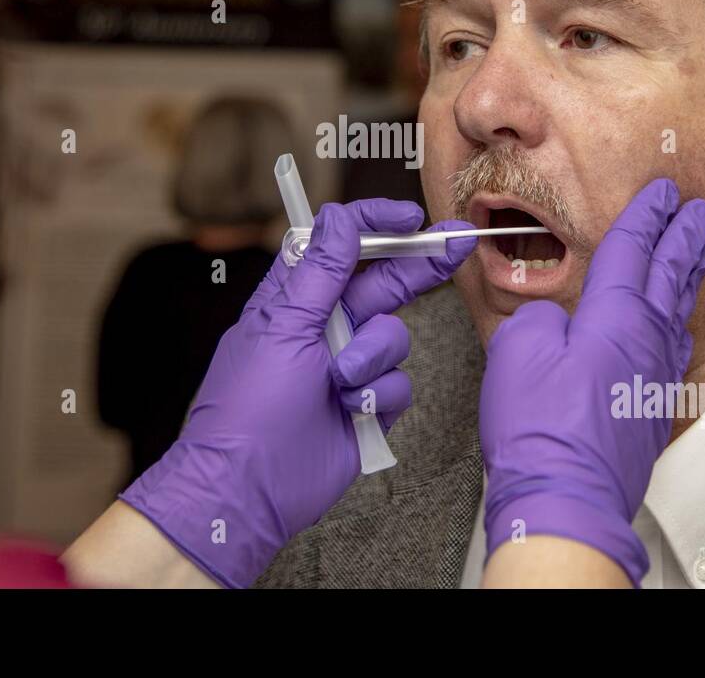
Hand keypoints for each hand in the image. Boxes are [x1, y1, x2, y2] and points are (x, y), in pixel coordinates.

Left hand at [120, 199, 476, 587]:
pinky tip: (353, 410)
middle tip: (456, 243)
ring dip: (374, 356)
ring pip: (394, 335)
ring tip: (343, 382)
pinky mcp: (366, 404)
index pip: (339, 244)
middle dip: (418, 264)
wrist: (248, 488)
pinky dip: (379, 395)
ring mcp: (347, 365)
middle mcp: (323, 326)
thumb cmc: (248, 408)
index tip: (409, 216)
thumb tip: (339, 218)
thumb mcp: (283, 327)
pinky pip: (399, 382)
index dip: (374, 223)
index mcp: (294, 298)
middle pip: (381, 282)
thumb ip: (320, 272)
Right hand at [480, 178, 704, 585]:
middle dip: (685, 237)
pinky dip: (677, 321)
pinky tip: (675, 323)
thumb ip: (538, 319)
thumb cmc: (539, 428)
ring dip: (688, 275)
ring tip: (697, 255)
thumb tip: (553, 324)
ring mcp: (654, 375)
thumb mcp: (516, 349)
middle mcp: (645, 341)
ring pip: (678, 310)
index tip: (661, 192)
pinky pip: (674, 346)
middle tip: (701, 213)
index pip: (634, 250)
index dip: (646, 216)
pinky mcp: (651, 406)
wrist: (566, 497)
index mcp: (614, 317)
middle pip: (671, 275)